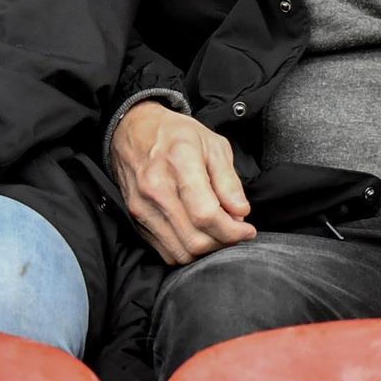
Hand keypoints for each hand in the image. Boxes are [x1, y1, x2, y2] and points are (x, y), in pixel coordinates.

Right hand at [109, 101, 255, 264]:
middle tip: (235, 232)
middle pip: (195, 239)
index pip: (206, 214)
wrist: (132, 129)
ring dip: (206, 250)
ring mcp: (142, 206)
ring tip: (217, 233)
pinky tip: (197, 233)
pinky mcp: (136, 218)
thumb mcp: (212, 144)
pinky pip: (167, 252)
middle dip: (224, 243)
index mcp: (179, 162)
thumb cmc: (175, 134)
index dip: (233, 231)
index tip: (247, 229)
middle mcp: (156, 187)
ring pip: (181, 252)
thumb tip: (240, 213)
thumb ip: (228, 180)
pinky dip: (187, 250)